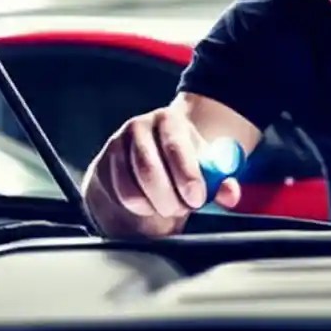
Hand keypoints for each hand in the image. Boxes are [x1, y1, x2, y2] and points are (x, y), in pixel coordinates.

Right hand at [82, 107, 241, 237]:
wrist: (157, 153)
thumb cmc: (185, 162)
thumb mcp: (207, 166)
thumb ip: (222, 181)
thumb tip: (230, 194)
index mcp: (169, 120)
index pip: (175, 146)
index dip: (187, 175)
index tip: (197, 199)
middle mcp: (138, 128)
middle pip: (148, 170)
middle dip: (169, 198)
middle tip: (182, 209)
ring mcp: (115, 146)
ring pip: (129, 189)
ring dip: (152, 207)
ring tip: (168, 207)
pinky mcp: (99, 167)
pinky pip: (114, 198)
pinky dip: (134, 210)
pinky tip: (149, 206)